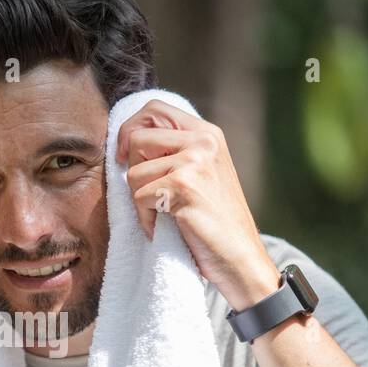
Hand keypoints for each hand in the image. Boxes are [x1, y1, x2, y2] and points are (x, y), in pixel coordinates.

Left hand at [116, 98, 279, 309]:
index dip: (130, 128)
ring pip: (134, 173)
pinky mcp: (183, 187)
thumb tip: (128, 139)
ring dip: (140, 201)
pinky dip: (145, 218)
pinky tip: (165, 227)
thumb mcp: (203, 173)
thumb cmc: (216, 222)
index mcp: (208, 133)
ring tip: (163, 216)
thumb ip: (176, 151)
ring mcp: (194, 162)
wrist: (240, 258)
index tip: (126, 156)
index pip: (155, 108)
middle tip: (150, 195)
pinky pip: (139, 197)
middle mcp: (203, 141)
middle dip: (133, 170)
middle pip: (137, 137)